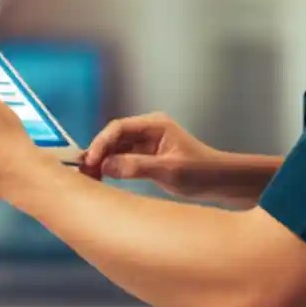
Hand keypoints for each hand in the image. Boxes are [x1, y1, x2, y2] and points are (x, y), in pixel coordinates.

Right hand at [81, 112, 224, 199]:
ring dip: (102, 161)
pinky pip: (123, 159)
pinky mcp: (147, 156)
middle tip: (83, 172)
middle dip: (97, 152)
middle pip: (114, 137)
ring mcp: (147, 143)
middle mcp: (149, 129)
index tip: (91, 161)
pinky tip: (102, 179)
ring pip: (116, 148)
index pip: (119, 128)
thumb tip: (106, 166)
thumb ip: (136, 167)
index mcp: (155, 124)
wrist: (222, 182)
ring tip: (89, 177)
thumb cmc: (202, 172)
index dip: (100, 143)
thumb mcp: (169, 171)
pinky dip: (111, 168)